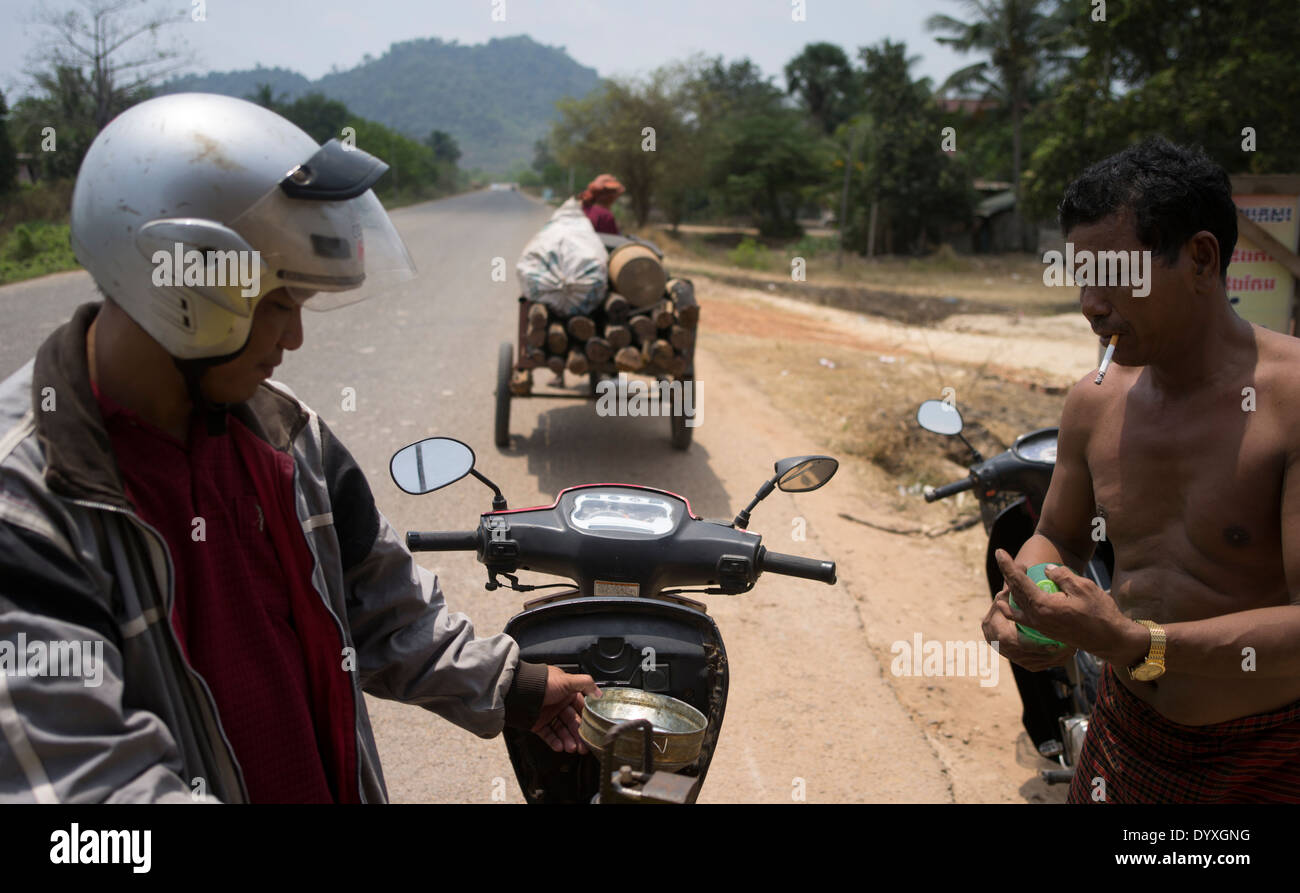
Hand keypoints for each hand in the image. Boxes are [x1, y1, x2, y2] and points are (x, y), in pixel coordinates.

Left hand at [531, 666, 600, 753]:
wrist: (519, 691)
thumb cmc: (543, 683)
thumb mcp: (567, 680)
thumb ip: (585, 684)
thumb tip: (599, 692)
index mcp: (567, 691)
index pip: (581, 708)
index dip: (587, 719)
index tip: (593, 729)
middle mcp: (558, 703)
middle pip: (572, 721)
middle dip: (578, 734)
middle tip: (584, 746)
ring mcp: (548, 714)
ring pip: (561, 730)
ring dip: (568, 740)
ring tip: (571, 748)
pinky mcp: (538, 724)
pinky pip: (548, 735)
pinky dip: (554, 742)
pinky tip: (560, 746)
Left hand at [990, 549, 1145, 666]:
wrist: (1110, 640)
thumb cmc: (1099, 612)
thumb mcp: (1083, 586)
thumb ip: (1062, 575)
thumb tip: (1047, 569)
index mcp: (1042, 606)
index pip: (1018, 582)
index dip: (1007, 566)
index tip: (999, 552)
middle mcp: (1036, 619)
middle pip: (1014, 593)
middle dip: (1009, 575)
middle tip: (1006, 559)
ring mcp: (1039, 628)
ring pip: (1015, 607)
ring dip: (1010, 592)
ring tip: (1010, 578)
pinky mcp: (1044, 632)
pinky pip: (1022, 617)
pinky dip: (1015, 606)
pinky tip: (1014, 600)